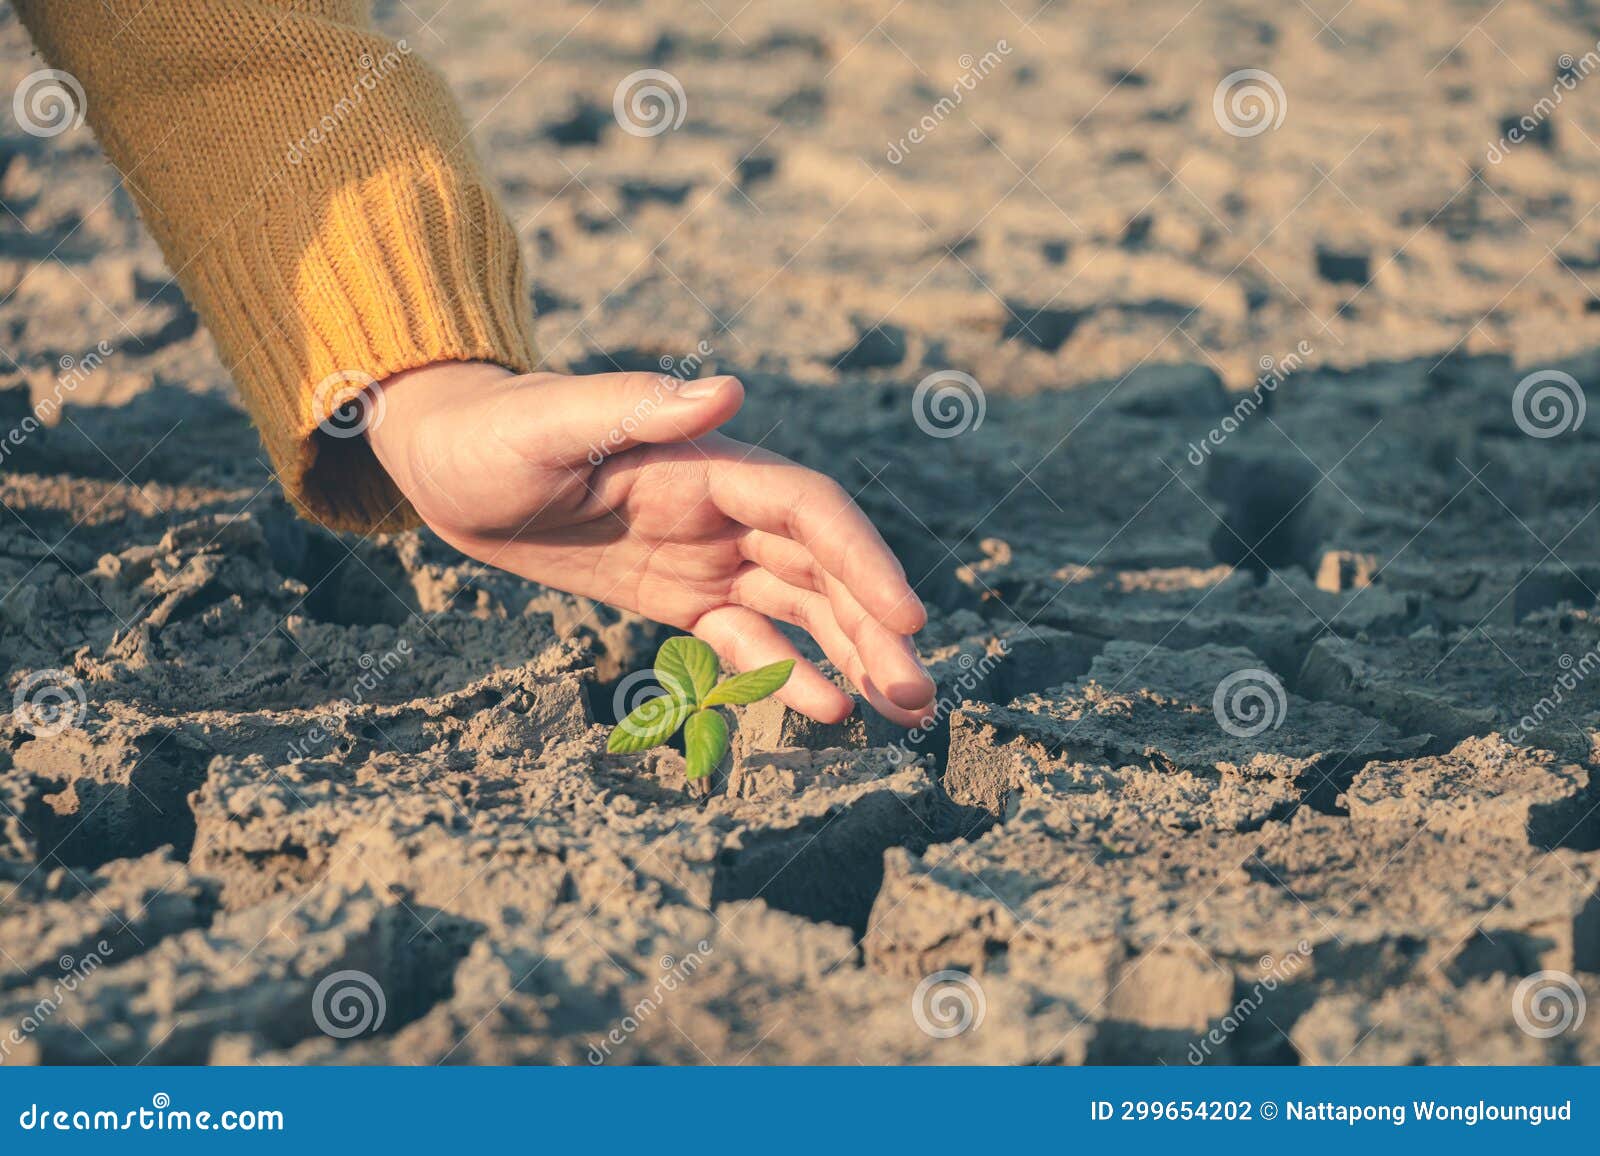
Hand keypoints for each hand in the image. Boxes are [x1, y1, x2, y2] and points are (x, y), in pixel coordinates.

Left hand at [364, 361, 935, 726]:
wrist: (448, 462)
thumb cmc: (492, 431)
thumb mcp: (552, 421)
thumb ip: (637, 407)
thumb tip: (728, 389)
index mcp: (708, 463)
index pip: (810, 511)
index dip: (864, 561)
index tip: (906, 618)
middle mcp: (722, 510)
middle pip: (822, 570)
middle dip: (875, 630)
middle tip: (921, 697)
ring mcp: (704, 553)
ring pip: (798, 609)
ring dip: (852, 656)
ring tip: (903, 711)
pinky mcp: (676, 592)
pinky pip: (743, 637)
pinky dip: (785, 671)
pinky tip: (828, 710)